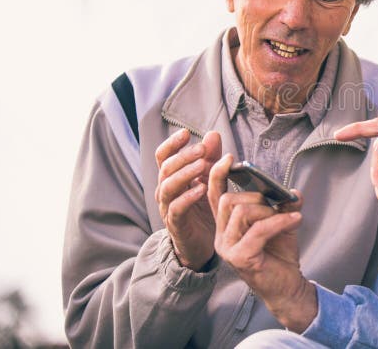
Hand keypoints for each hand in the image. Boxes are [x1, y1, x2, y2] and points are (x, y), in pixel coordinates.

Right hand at [154, 129, 220, 270]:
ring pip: (167, 187)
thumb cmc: (202, 208)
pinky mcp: (176, 224)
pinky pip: (176, 209)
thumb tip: (213, 134)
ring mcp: (168, 208)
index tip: (186, 133)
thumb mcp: (209, 179)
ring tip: (202, 166)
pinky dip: (187, 198)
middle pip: (166, 168)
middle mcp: (165, 190)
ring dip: (184, 174)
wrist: (202, 243)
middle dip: (183, 156)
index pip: (164, 156)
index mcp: (172, 177)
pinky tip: (201, 189)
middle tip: (201, 149)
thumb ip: (210, 157)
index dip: (172, 144)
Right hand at [208, 156, 316, 331]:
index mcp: (226, 225)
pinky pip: (258, 230)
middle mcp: (221, 236)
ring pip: (241, 212)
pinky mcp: (240, 258)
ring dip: (269, 211)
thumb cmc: (280, 255)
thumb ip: (283, 204)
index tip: (229, 158)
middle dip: (256, 197)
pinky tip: (294, 220)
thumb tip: (291, 192)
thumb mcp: (282, 222)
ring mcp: (227, 248)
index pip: (214, 196)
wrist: (287, 286)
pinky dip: (279, 221)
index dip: (218, 175)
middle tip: (276, 207)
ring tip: (288, 218)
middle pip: (228, 200)